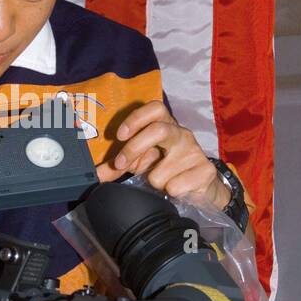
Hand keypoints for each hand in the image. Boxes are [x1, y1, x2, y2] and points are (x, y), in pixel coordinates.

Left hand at [95, 101, 229, 206]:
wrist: (202, 187)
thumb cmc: (168, 169)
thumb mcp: (142, 164)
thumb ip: (119, 166)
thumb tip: (94, 174)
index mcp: (166, 127)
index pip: (155, 109)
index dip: (136, 118)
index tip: (119, 135)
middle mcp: (182, 134)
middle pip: (159, 130)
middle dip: (135, 147)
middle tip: (121, 163)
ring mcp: (195, 151)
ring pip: (163, 168)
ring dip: (155, 180)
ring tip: (161, 182)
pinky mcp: (205, 170)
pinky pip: (176, 185)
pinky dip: (170, 191)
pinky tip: (176, 190)